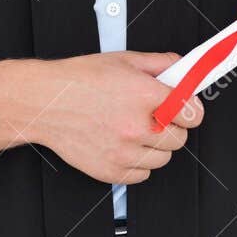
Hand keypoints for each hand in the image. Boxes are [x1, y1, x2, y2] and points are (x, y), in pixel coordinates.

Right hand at [29, 50, 203, 184]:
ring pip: (163, 159)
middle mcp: (135, 125)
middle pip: (180, 139)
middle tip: (156, 118)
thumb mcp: (123, 61)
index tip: (187, 110)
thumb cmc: (78, 80)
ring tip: (136, 131)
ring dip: (156, 146)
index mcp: (143, 95)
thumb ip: (160, 63)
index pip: (192, 113)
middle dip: (172, 127)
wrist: (45, 102)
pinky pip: (143, 174)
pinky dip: (138, 163)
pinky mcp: (111, 170)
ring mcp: (123, 151)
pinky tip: (124, 145)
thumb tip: (183, 69)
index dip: (191, 111)